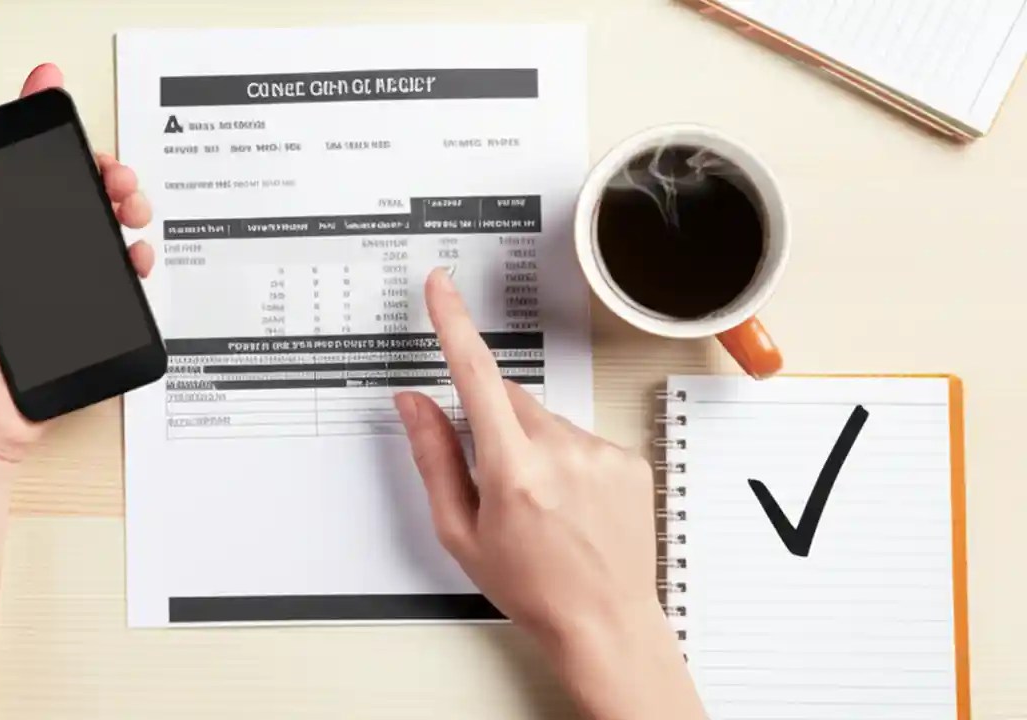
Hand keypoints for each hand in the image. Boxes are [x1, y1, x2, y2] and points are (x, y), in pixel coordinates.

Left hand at [0, 63, 154, 461]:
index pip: (10, 178)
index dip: (33, 138)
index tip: (48, 104)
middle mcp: (22, 258)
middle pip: (68, 196)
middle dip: (97, 170)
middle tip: (109, 170)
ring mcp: (57, 285)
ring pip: (99, 230)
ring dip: (121, 205)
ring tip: (129, 203)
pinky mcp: (86, 315)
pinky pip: (116, 279)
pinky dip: (133, 257)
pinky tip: (134, 251)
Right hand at [394, 269, 703, 718]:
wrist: (605, 621)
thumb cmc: (530, 587)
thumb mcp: (460, 532)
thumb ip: (433, 458)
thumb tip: (414, 403)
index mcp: (513, 470)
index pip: (474, 377)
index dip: (454, 324)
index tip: (441, 287)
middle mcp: (561, 452)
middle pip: (510, 399)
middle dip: (493, 423)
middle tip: (495, 478)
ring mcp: (601, 452)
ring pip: (547, 419)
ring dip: (533, 444)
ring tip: (542, 503)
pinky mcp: (628, 458)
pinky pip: (582, 436)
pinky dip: (568, 457)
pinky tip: (572, 502)